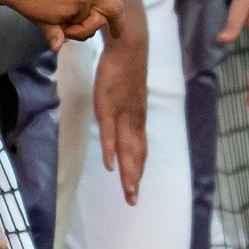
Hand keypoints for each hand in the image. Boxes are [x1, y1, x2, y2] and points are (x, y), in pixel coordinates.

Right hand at [0, 0, 125, 45]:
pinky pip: (78, 29)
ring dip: (84, 29)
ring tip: (66, 26)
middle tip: (117, 34)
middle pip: (116, 7)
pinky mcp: (71, 10)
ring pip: (95, 22)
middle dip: (117, 23)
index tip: (116, 14)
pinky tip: (55, 25)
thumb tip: (93, 1)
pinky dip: (69, 32)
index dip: (117, 2)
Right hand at [94, 27, 148, 204]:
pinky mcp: (108, 106)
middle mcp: (133, 120)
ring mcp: (122, 114)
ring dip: (127, 172)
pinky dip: (109, 150)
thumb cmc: (126, 70)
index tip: (136, 189)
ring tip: (127, 192)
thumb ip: (127, 111)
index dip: (138, 170)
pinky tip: (109, 165)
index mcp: (137, 119)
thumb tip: (125, 121)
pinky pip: (109, 132)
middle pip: (134, 155)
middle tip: (133, 201)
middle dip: (134, 179)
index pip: (140, 150)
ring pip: (125, 149)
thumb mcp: (128, 95)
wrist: (129, 47)